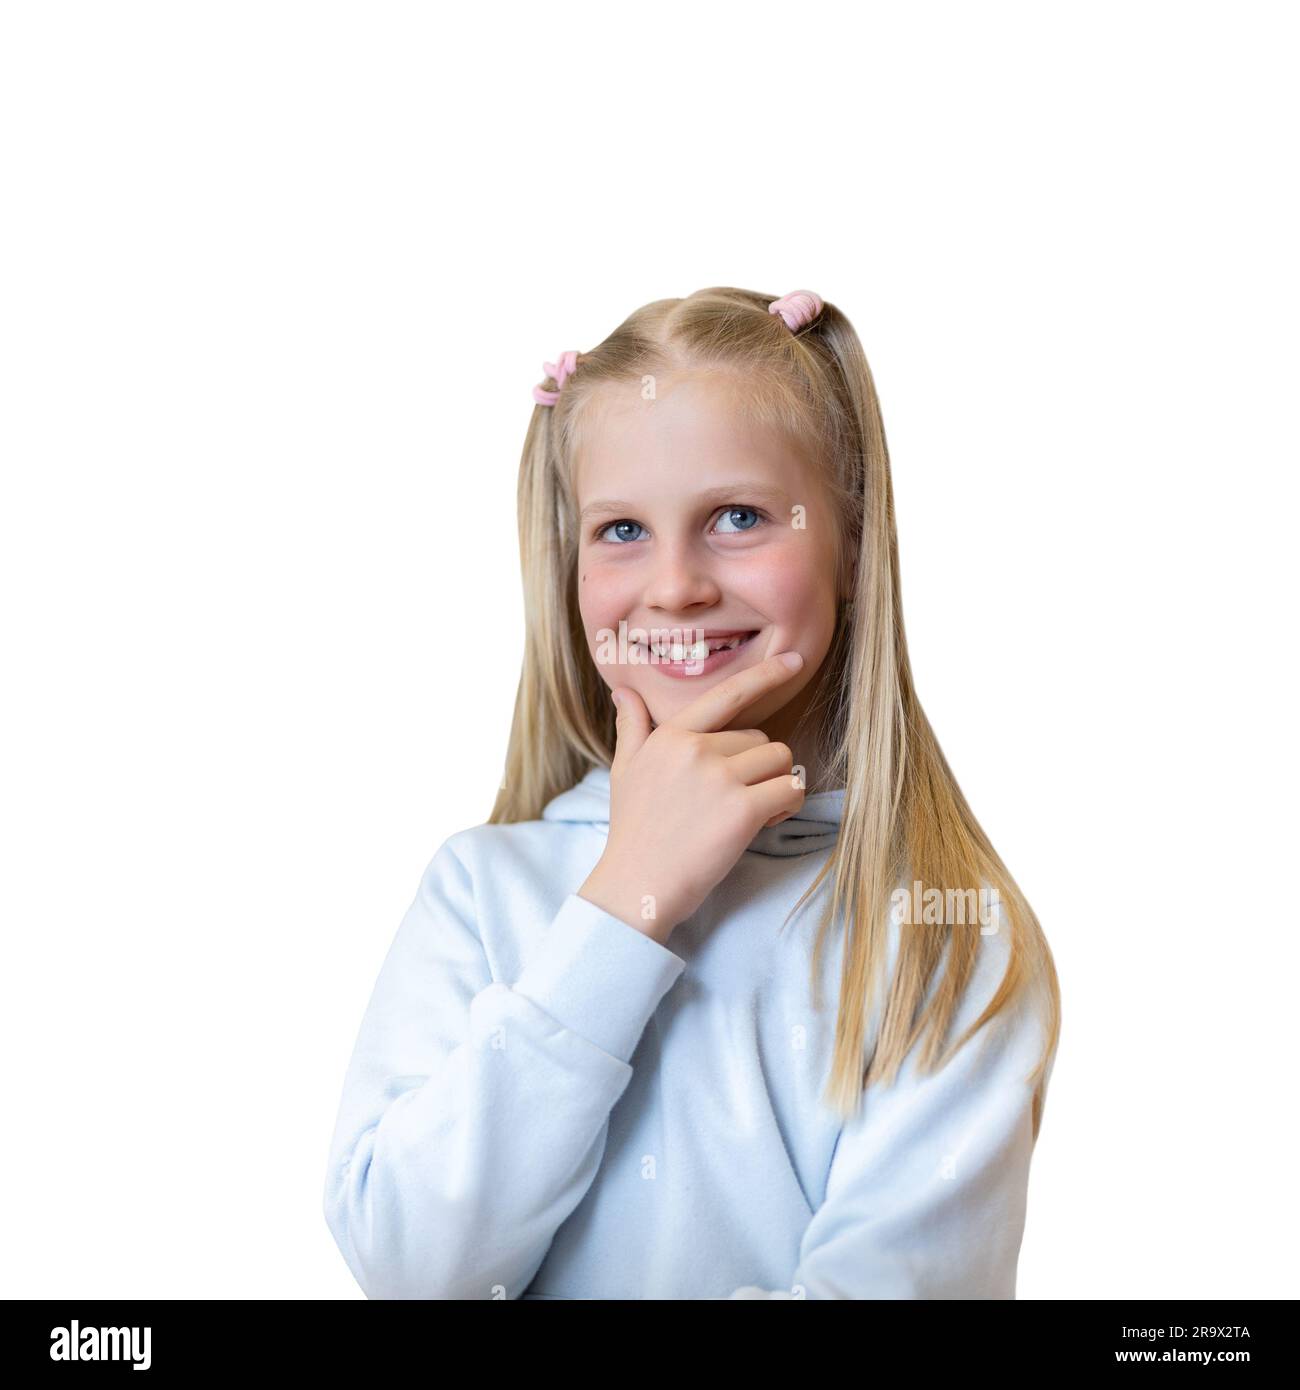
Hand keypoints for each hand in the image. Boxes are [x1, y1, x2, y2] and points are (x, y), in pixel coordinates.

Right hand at [578, 651, 806, 943]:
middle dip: (759, 768)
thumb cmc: (633, 830)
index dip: (765, 675)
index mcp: (672, 735)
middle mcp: (696, 748)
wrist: (636, 884)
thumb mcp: (624, 771)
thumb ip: (631, 727)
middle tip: (735, 800)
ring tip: (750, 813)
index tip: (794, 659)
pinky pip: (790, 789)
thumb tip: (622, 691)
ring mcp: (719, 777)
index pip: (727, 694)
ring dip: (776, 785)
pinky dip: (787, 805)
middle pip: (762, 738)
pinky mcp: (742, 809)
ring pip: (781, 760)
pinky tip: (765, 823)